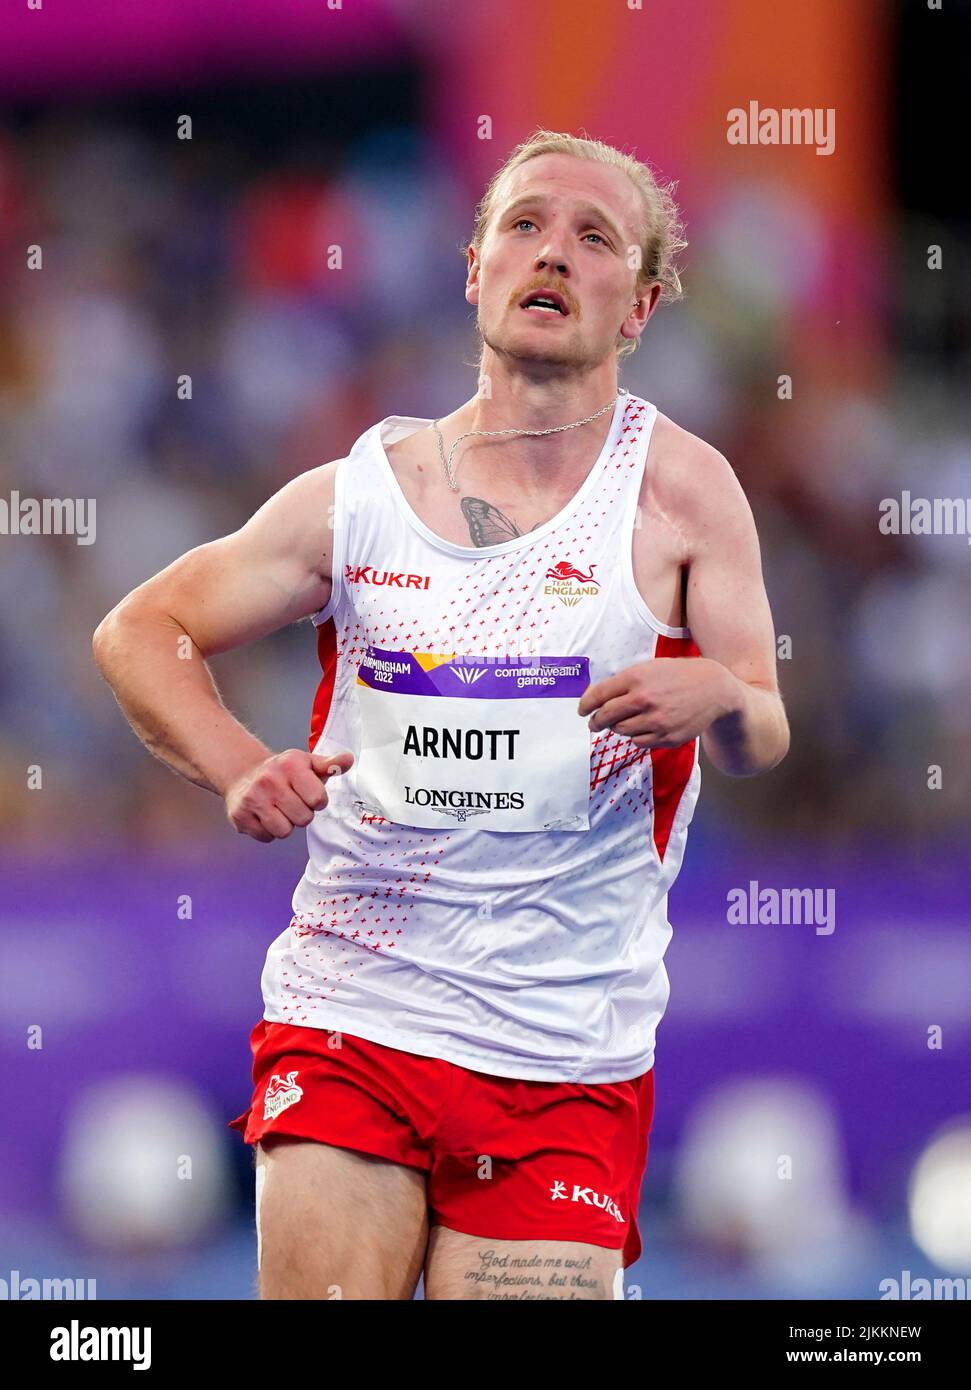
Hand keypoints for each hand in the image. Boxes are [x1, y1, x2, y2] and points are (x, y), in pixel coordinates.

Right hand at [225, 748, 353, 841]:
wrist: (243, 773)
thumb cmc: (281, 771)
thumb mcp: (306, 763)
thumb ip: (330, 765)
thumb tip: (348, 760)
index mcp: (290, 765)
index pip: (318, 799)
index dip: (316, 801)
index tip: (307, 794)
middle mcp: (269, 780)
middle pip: (303, 819)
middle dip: (301, 814)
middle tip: (291, 802)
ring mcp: (253, 799)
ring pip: (284, 831)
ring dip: (285, 825)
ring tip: (278, 810)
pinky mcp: (240, 816)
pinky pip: (266, 837)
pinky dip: (268, 831)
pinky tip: (264, 815)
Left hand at [577, 657, 731, 748]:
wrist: (713, 689)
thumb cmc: (677, 676)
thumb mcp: (649, 668)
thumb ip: (623, 682)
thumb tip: (594, 696)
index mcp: (636, 678)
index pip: (599, 695)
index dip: (585, 705)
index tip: (582, 710)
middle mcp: (644, 699)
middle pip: (606, 717)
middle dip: (596, 721)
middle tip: (594, 723)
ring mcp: (656, 720)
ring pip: (621, 731)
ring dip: (618, 728)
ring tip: (623, 722)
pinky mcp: (667, 737)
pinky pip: (639, 742)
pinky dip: (636, 737)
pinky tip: (643, 728)